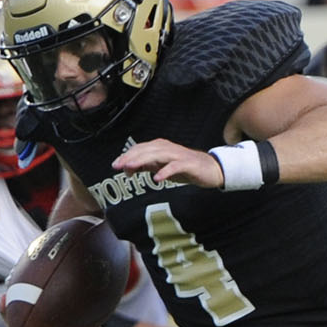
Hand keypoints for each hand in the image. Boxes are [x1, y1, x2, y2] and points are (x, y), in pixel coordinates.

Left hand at [111, 139, 225, 187]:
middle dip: (130, 157)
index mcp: (161, 148)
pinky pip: (175, 167)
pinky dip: (165, 171)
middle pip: (146, 150)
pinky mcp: (188, 164)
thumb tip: (127, 168)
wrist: (211, 169)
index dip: (127, 156)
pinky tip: (157, 179)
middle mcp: (168, 149)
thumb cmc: (185, 168)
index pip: (140, 149)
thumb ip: (146, 166)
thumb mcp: (162, 167)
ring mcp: (178, 156)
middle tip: (118, 166)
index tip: (115, 165)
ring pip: (157, 155)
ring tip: (130, 168)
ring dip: (142, 161)